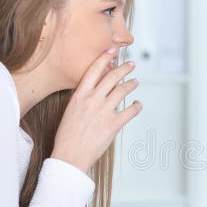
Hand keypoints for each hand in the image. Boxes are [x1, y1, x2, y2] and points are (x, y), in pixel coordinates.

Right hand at [52, 49, 141, 172]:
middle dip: (124, 68)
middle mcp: (93, 100)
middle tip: (131, 64)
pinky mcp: (114, 124)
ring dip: (131, 84)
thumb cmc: (67, 136)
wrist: (69, 155)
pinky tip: (138, 104)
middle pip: (112, 77)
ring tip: (136, 82)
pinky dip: (137, 106)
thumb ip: (82, 99)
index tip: (113, 51)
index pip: (94, 70)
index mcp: (79, 95)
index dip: (105, 58)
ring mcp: (104, 111)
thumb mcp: (71, 111)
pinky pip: (131, 110)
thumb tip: (94, 91)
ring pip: (123, 90)